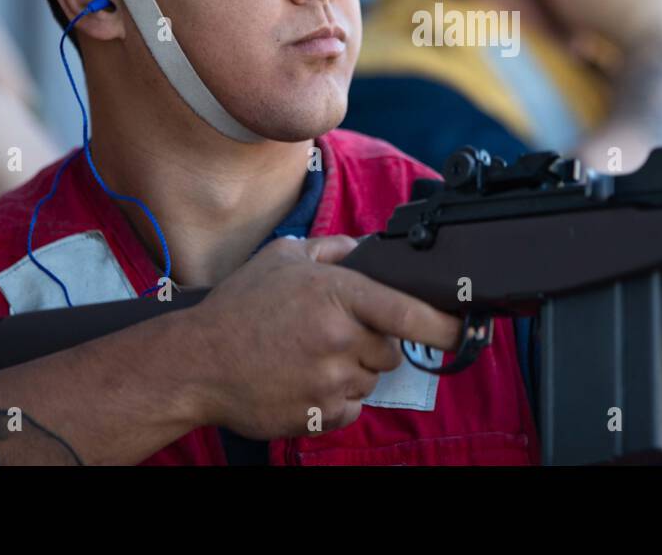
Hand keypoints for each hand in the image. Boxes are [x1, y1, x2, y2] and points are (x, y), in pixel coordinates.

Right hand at [190, 235, 462, 439]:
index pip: (406, 311)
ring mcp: (330, 381)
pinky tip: (302, 381)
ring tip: (308, 356)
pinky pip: (350, 410)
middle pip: (389, 350)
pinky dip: (334, 400)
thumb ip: (333, 249)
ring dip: (351, 372)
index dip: (443, 324)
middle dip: (371, 343)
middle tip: (331, 334)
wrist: (196, 363)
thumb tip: (367, 247)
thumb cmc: (238, 308)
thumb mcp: (284, 258)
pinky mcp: (319, 415)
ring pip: (369, 381)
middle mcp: (339, 339)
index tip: (464, 329)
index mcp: (338, 295)